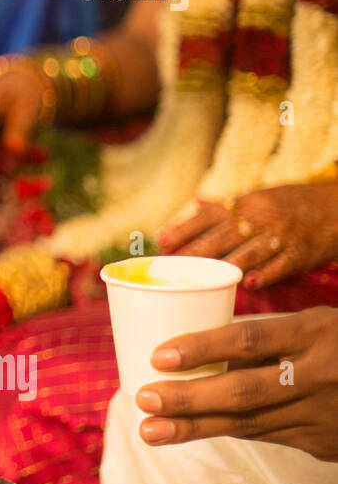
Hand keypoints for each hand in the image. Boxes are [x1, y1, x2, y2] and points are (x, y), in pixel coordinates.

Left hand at [136, 307, 337, 461]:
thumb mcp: (316, 323)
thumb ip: (268, 334)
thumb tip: (197, 339)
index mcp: (315, 333)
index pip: (250, 339)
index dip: (202, 348)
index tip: (159, 356)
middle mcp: (319, 375)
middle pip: (243, 391)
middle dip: (188, 399)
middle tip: (144, 400)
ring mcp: (322, 414)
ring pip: (248, 424)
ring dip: (194, 428)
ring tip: (150, 430)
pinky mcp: (323, 443)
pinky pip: (265, 435)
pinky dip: (226, 430)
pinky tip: (190, 431)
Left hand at [160, 182, 337, 288]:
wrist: (336, 205)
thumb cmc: (289, 204)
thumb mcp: (257, 198)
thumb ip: (227, 208)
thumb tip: (195, 206)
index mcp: (245, 204)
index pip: (209, 216)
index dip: (185, 228)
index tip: (162, 242)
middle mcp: (260, 217)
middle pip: (223, 235)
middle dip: (196, 251)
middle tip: (172, 266)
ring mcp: (281, 235)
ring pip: (249, 252)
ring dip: (224, 266)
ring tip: (201, 279)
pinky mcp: (301, 253)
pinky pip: (281, 265)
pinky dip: (265, 275)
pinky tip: (249, 285)